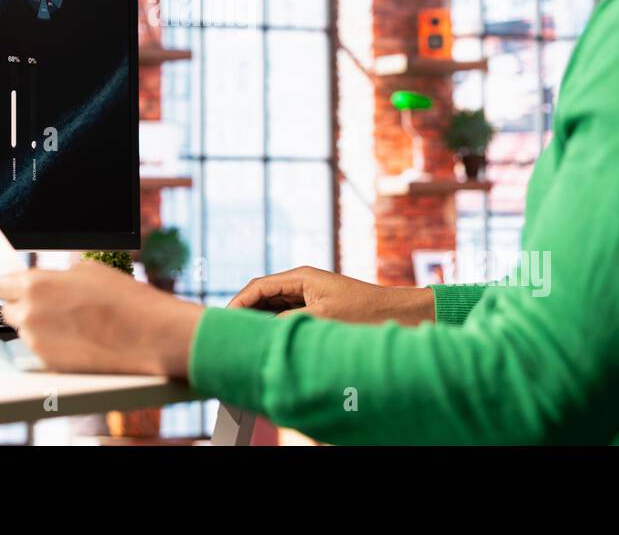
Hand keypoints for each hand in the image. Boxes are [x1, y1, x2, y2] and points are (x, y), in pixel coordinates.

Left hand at [0, 260, 203, 377]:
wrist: (148, 335)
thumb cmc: (125, 300)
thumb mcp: (89, 270)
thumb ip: (59, 276)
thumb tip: (49, 281)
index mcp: (36, 285)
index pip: (2, 283)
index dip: (15, 283)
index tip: (20, 284)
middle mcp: (31, 315)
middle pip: (9, 310)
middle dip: (26, 306)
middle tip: (52, 303)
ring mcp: (38, 343)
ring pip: (26, 331)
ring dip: (41, 326)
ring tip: (75, 322)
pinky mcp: (50, 364)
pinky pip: (42, 349)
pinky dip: (54, 344)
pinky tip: (80, 337)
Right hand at [228, 266, 433, 325]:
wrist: (395, 315)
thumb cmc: (363, 313)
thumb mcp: (320, 320)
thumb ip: (286, 324)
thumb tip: (259, 333)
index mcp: (300, 277)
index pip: (258, 287)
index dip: (238, 303)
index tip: (223, 320)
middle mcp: (301, 283)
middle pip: (262, 296)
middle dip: (244, 313)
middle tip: (227, 334)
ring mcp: (308, 296)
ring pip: (272, 308)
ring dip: (259, 322)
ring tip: (243, 340)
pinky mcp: (315, 309)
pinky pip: (286, 317)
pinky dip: (274, 327)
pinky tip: (267, 342)